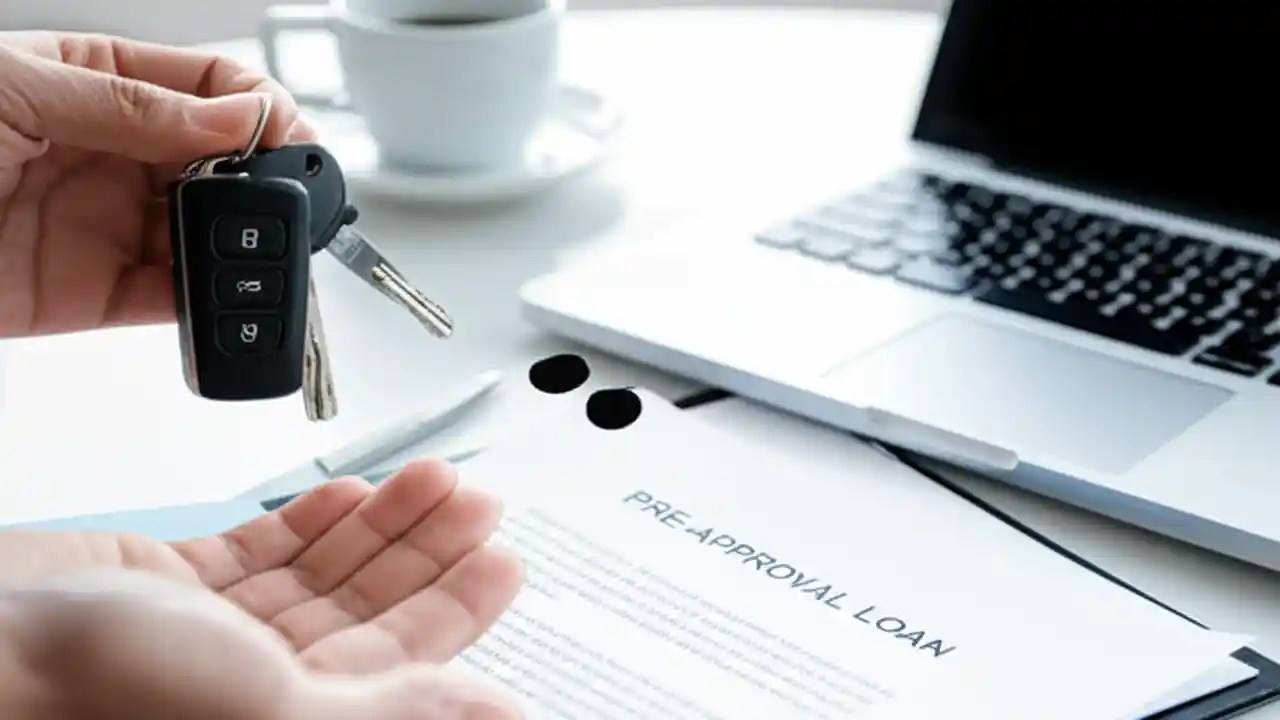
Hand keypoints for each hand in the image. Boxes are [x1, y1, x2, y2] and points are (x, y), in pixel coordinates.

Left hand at [0, 31, 313, 336]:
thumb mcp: (14, 89)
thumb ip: (132, 106)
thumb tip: (237, 118)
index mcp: (94, 81)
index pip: (204, 87)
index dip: (257, 108)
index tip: (288, 135)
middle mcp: (110, 153)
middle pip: (221, 163)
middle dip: (264, 179)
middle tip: (287, 198)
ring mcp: (106, 224)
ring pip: (209, 234)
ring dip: (246, 245)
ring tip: (260, 251)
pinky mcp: (94, 293)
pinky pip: (173, 300)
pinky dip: (213, 305)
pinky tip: (228, 296)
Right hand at [0, 459, 525, 718]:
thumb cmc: (92, 693)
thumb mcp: (270, 708)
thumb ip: (386, 710)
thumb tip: (495, 714)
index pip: (403, 666)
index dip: (458, 609)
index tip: (503, 557)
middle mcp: (256, 687)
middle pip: (370, 610)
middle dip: (427, 551)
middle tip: (477, 499)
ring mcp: (212, 637)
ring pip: (324, 574)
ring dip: (380, 524)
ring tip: (433, 478)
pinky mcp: (170, 588)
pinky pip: (261, 552)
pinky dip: (309, 520)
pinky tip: (350, 494)